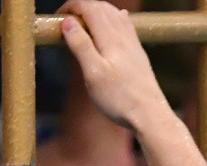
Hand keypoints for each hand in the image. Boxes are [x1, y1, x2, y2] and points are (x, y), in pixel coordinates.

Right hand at [58, 0, 171, 130]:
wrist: (149, 114)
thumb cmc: (119, 98)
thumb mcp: (93, 73)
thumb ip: (81, 45)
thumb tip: (68, 22)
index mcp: (110, 37)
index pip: (89, 8)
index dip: (72, 6)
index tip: (58, 15)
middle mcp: (123, 35)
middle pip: (101, 7)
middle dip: (82, 7)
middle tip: (66, 18)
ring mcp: (132, 43)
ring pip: (114, 14)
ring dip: (97, 11)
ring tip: (83, 21)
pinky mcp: (137, 53)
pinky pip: (125, 25)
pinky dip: (113, 18)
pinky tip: (115, 21)